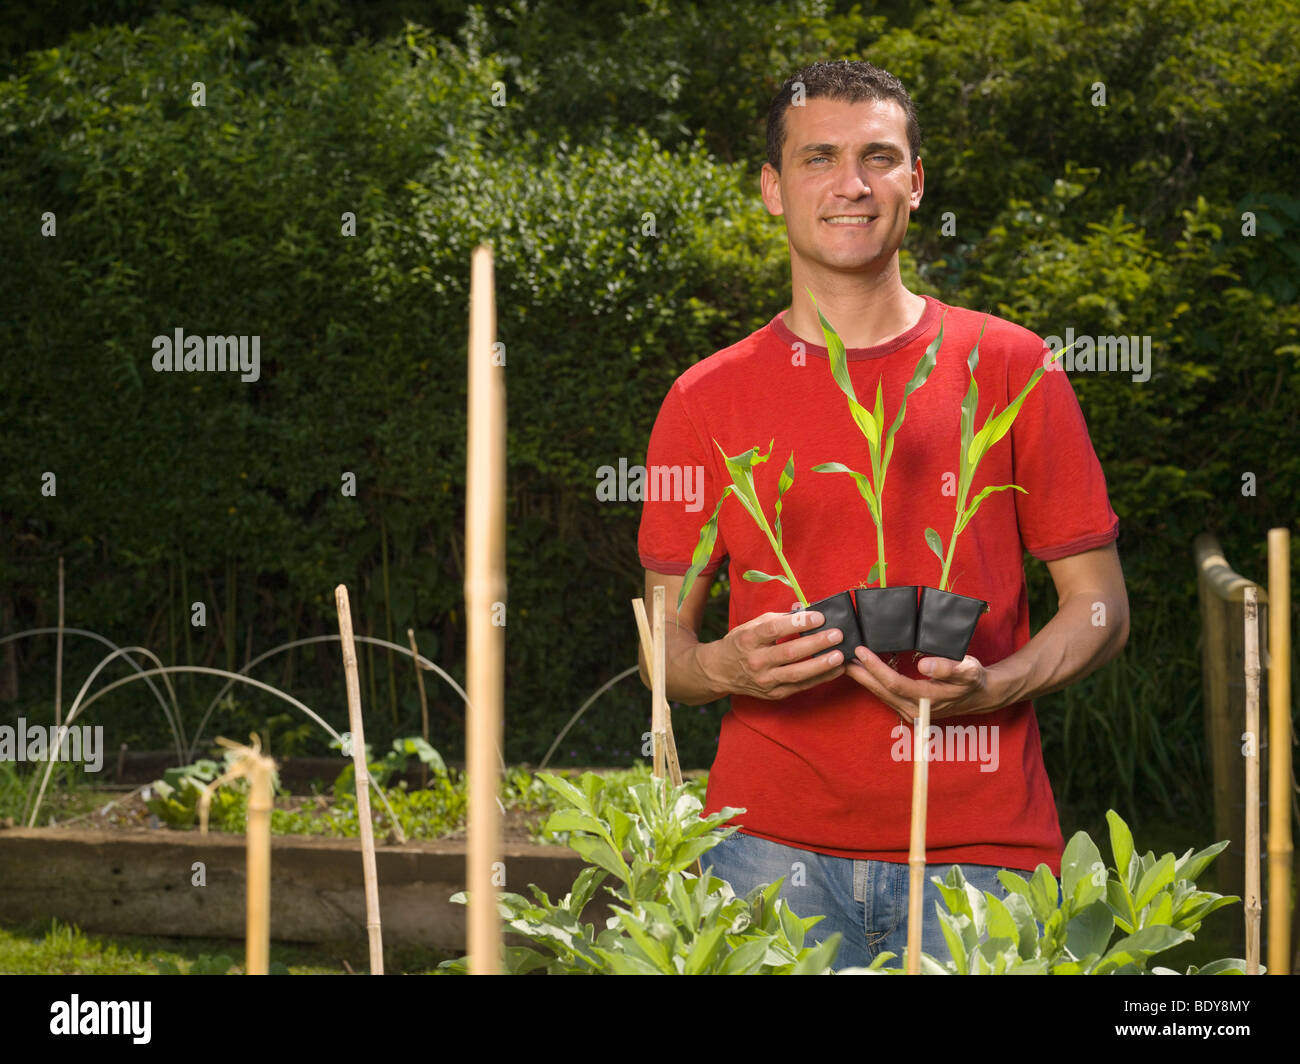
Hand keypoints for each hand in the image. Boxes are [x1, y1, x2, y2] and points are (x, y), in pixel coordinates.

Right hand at [699, 610, 846, 699]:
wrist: (720, 671)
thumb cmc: (740, 643)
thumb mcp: (752, 626)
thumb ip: (777, 619)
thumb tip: (805, 612)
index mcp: (749, 639)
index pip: (775, 630)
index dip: (798, 623)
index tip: (819, 616)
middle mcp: (755, 661)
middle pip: (789, 652)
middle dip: (816, 643)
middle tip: (837, 634)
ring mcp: (765, 680)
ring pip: (797, 673)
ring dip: (821, 664)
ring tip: (840, 655)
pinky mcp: (774, 694)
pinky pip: (800, 686)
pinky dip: (820, 678)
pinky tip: (836, 669)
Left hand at [845, 645, 1003, 722]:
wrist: (979, 695)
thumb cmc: (973, 679)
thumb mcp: (968, 670)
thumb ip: (947, 668)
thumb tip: (924, 664)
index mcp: (927, 700)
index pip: (893, 683)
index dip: (875, 667)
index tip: (860, 650)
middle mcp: (914, 710)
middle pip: (880, 690)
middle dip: (859, 673)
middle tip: (839, 655)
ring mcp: (909, 712)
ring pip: (879, 694)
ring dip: (862, 678)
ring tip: (844, 660)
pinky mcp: (907, 708)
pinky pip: (884, 694)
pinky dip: (871, 681)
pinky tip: (861, 670)